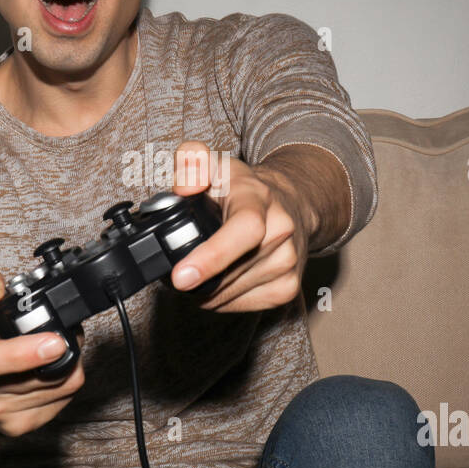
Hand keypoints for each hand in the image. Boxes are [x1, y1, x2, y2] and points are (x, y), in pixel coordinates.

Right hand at [0, 261, 84, 436]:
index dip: (21, 355)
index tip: (54, 342)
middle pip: (29, 380)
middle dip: (59, 352)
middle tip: (65, 330)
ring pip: (51, 392)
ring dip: (65, 366)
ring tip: (55, 346)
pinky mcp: (12, 428)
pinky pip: (57, 404)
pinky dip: (64, 384)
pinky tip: (51, 368)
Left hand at [167, 140, 315, 312]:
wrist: (291, 204)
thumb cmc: (243, 188)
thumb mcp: (213, 163)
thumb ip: (191, 161)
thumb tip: (184, 188)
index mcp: (259, 199)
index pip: (244, 230)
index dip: (212, 257)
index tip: (181, 276)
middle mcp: (281, 231)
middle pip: (227, 272)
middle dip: (194, 278)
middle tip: (177, 268)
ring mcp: (288, 263)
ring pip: (229, 294)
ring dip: (205, 290)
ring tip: (199, 270)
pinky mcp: (288, 288)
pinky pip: (241, 305)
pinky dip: (221, 299)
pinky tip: (219, 280)